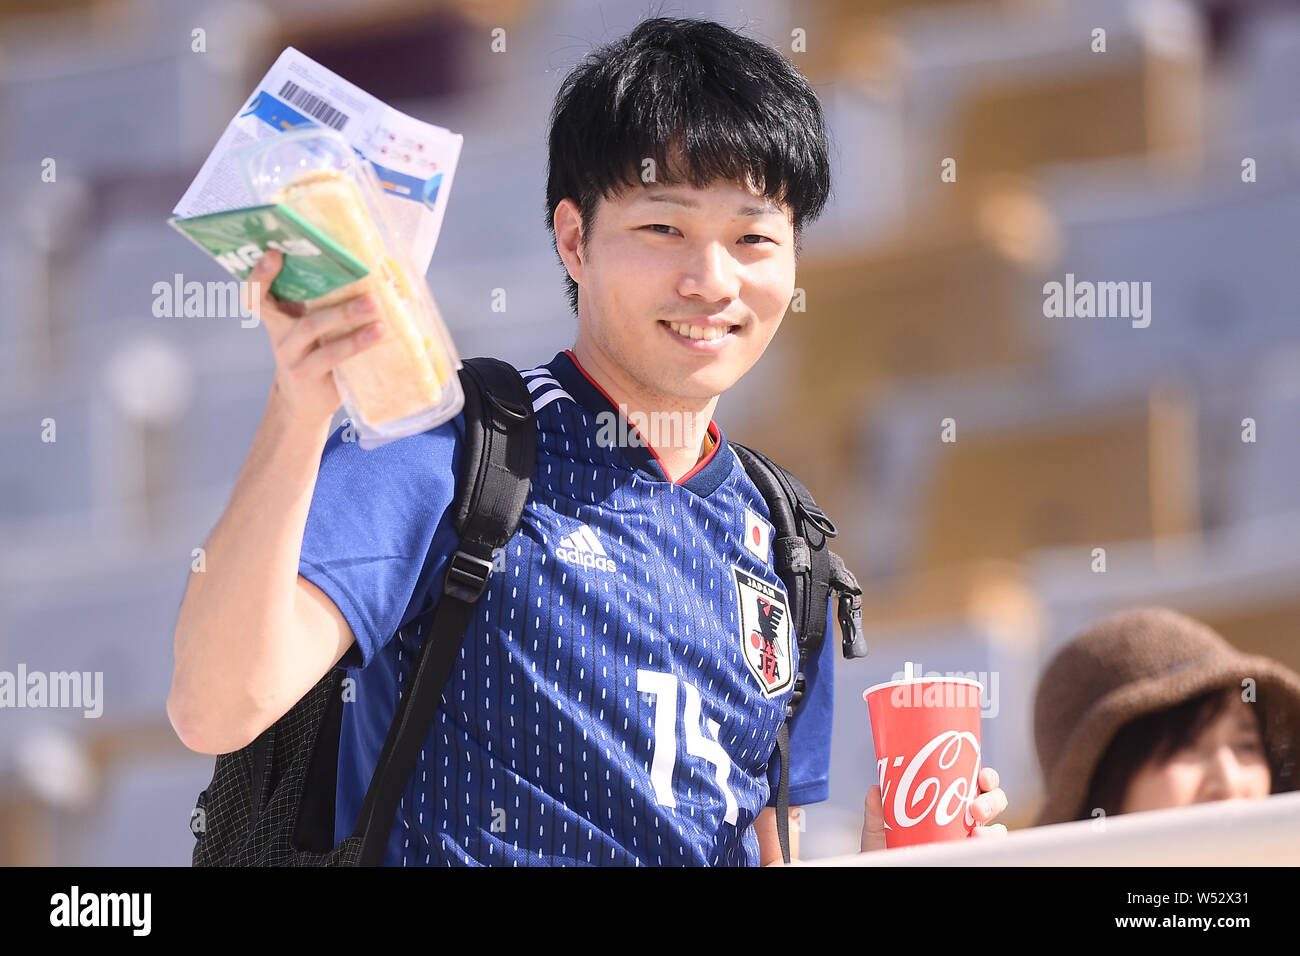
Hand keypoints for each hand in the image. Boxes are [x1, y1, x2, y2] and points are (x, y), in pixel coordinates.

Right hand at [243, 250, 388, 429]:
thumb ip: (330, 303)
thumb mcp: (317, 328)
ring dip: (346, 315)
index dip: (260, 275)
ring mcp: (291, 356)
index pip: (257, 294)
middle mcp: (280, 334)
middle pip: (293, 310)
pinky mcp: (305, 375)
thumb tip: (383, 277)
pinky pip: (331, 356)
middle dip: (326, 294)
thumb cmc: (317, 355)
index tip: (274, 254)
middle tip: (364, 283)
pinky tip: (378, 334)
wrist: (305, 403)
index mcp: (278, 316)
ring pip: (313, 328)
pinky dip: (356, 343)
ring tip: (376, 306)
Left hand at [861, 766, 1008, 851]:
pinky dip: (991, 843)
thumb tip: (876, 789)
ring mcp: (969, 837)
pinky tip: (977, 843)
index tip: (982, 777)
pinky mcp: (969, 854)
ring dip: (993, 827)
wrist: (888, 867)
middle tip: (975, 808)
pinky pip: (991, 849)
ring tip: (977, 832)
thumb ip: (876, 809)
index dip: (986, 777)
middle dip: (992, 800)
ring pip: (996, 825)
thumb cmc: (887, 845)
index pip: (974, 782)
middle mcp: (963, 816)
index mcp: (948, 798)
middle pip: (992, 800)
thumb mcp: (879, 826)